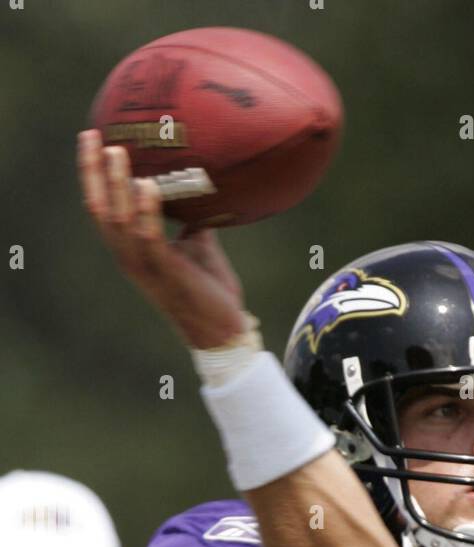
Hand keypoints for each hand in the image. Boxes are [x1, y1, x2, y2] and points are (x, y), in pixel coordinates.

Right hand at [76, 128, 244, 347]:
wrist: (224, 328)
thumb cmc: (209, 288)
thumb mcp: (197, 244)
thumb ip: (190, 218)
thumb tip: (201, 185)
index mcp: (133, 249)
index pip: (103, 207)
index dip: (93, 175)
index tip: (93, 139)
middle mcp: (131, 257)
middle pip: (99, 209)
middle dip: (92, 173)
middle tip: (93, 136)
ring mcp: (146, 266)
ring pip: (118, 220)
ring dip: (116, 185)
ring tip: (117, 152)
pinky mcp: (166, 273)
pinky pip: (149, 237)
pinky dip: (146, 210)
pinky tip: (148, 184)